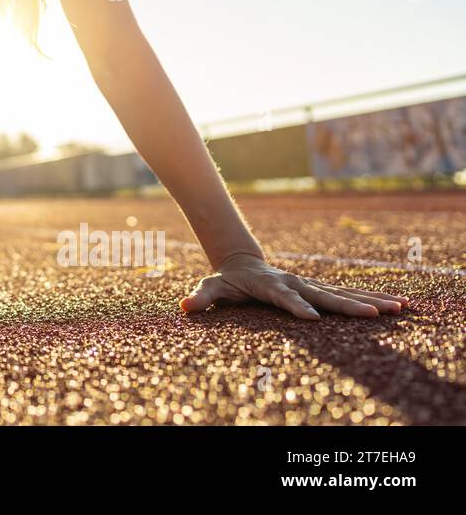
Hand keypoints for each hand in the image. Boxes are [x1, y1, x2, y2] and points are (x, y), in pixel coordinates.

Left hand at [180, 252, 410, 319]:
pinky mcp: (319, 289)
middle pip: (323, 295)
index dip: (296, 307)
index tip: (313, 319)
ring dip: (369, 301)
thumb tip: (184, 306)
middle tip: (372, 314)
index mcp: (270, 284)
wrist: (241, 262)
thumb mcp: (210, 287)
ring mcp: (309, 285)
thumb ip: (201, 298)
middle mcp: (294, 283)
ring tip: (397, 309)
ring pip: (342, 293)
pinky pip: (348, 294)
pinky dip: (371, 298)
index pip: (284, 297)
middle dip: (346, 305)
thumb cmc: (225, 280)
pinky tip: (397, 305)